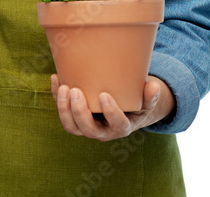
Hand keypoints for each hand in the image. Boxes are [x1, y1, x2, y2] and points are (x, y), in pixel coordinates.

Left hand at [50, 74, 174, 141]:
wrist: (122, 110)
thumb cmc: (135, 105)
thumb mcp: (146, 103)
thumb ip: (150, 97)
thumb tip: (153, 86)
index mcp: (121, 127)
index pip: (117, 125)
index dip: (110, 112)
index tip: (104, 95)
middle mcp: (102, 131)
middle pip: (88, 129)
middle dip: (80, 112)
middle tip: (76, 91)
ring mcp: (86, 126)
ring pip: (72, 126)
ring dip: (64, 109)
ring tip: (64, 87)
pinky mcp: (74, 117)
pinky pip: (63, 111)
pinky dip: (57, 96)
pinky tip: (56, 78)